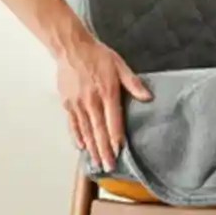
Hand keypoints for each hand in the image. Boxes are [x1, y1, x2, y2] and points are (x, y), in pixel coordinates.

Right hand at [56, 33, 152, 171]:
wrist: (71, 48)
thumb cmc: (98, 55)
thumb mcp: (120, 65)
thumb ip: (133, 83)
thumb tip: (148, 97)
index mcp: (107, 93)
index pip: (113, 120)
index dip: (116, 137)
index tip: (120, 151)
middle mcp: (92, 102)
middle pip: (99, 131)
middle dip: (104, 150)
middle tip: (109, 166)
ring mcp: (78, 104)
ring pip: (86, 131)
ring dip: (92, 148)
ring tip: (97, 162)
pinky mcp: (68, 104)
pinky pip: (73, 124)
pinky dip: (77, 136)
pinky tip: (82, 147)